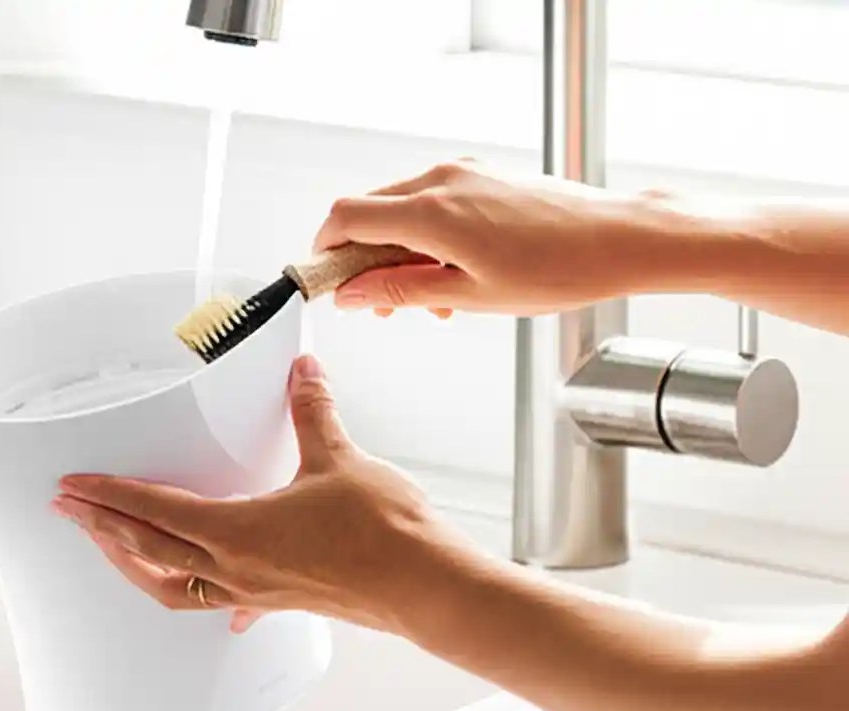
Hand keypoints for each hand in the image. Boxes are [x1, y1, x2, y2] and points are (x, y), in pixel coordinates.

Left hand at [53, 355, 470, 634]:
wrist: (426, 586)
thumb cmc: (383, 534)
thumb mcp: (339, 457)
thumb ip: (312, 410)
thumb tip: (302, 371)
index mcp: (237, 533)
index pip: (153, 511)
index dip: (108, 495)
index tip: (73, 486)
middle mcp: (235, 569)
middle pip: (148, 551)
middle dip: (101, 528)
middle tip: (68, 511)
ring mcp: (255, 591)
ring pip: (174, 586)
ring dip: (135, 565)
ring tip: (111, 548)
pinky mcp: (280, 600)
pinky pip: (221, 603)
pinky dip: (199, 593)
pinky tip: (208, 600)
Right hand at [314, 159, 676, 316]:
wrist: (620, 240)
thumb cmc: (559, 268)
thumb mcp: (469, 295)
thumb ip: (401, 291)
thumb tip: (353, 293)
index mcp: (431, 211)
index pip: (346, 217)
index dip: (324, 250)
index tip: (324, 281)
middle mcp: (442, 181)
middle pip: (369, 211)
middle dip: (363, 259)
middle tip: (376, 303)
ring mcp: (465, 174)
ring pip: (402, 209)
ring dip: (398, 252)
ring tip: (427, 299)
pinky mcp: (484, 177)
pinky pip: (434, 203)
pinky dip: (427, 237)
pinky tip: (452, 275)